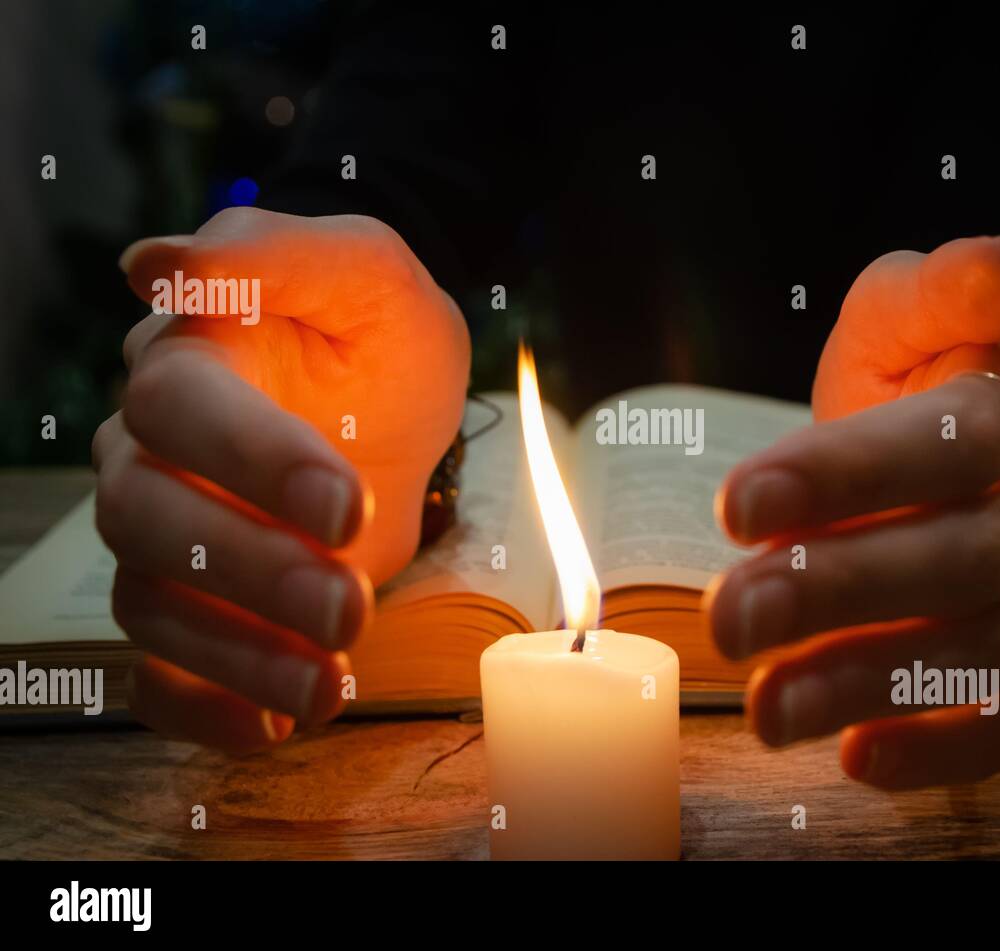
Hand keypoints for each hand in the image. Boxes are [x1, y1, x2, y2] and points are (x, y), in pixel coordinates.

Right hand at [94, 208, 468, 752]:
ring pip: (153, 607)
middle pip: (149, 523)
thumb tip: (151, 268)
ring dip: (238, 656)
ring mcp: (178, 536)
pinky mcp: (212, 601)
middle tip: (348, 604)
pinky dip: (208, 709)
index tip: (347, 505)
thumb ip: (273, 252)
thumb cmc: (377, 320)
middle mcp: (157, 453)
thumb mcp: (362, 266)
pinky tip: (283, 723)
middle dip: (249, 574)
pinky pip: (165, 671)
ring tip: (330, 682)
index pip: (183, 415)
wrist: (399, 382)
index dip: (253, 464)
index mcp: (189, 364)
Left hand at [707, 235, 999, 788]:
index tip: (739, 502)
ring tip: (765, 705)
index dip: (851, 474)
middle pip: (967, 555)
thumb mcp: (902, 319)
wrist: (973, 457)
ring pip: (983, 650)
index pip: (955, 439)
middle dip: (843, 589)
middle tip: (732, 615)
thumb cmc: (913, 385)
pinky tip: (854, 757)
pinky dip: (935, 752)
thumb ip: (944, 291)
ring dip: (868, 680)